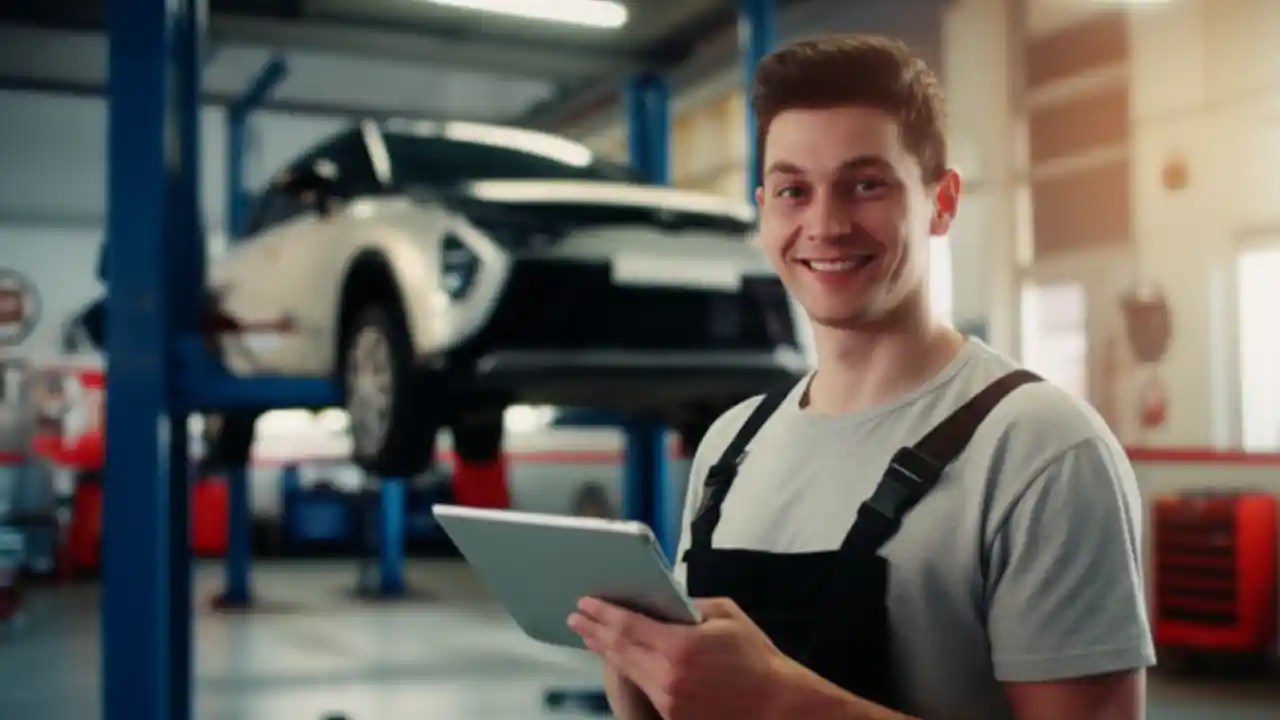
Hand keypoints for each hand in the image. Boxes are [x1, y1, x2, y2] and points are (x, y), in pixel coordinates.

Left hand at [568, 596, 796, 719]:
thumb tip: (663, 599)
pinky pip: (644, 689)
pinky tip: (620, 660)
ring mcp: (669, 702)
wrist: (777, 707)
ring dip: (606, 652)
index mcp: (680, 646)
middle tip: (576, 618)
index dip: (603, 613)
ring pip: (627, 671)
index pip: (628, 625)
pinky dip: (628, 671)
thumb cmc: (756, 659)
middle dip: (595, 631)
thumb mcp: (726, 616)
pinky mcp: (673, 718)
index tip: (585, 603)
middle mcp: (668, 676)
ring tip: (591, 637)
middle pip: (619, 650)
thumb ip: (690, 606)